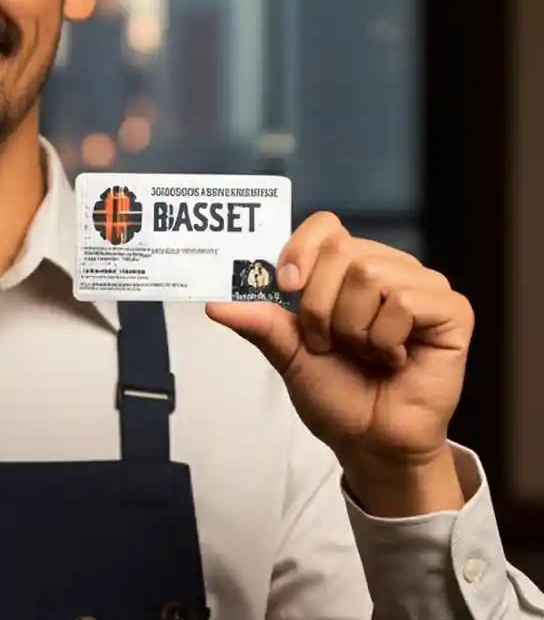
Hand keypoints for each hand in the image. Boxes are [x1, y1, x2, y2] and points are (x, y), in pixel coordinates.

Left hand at [205, 212, 473, 514]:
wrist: (369, 441)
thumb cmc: (336, 395)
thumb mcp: (287, 354)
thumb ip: (259, 322)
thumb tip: (215, 302)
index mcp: (348, 270)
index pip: (325, 226)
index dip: (300, 250)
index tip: (285, 286)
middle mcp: (388, 269)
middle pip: (342, 251)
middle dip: (319, 306)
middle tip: (328, 343)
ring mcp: (423, 286)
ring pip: (371, 274)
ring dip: (352, 327)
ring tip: (363, 353)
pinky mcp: (452, 311)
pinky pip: (405, 301)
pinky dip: (385, 339)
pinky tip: (393, 360)